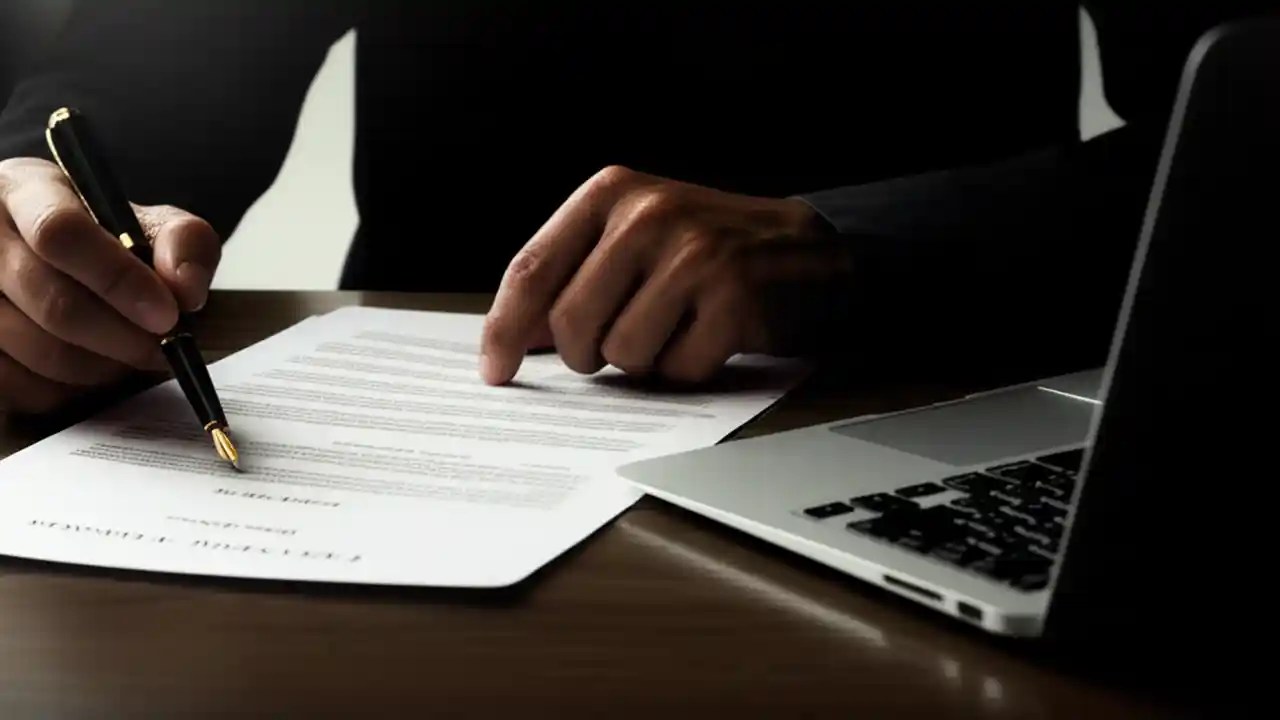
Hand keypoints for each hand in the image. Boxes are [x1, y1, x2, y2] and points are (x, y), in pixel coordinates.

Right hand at [0, 157, 220, 413]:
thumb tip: (186, 289)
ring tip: (126, 357)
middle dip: (121, 337)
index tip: (167, 315)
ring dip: (97, 367)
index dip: (118, 279)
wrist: (58, 264)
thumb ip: (183, 243)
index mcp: (26, 190)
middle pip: (51, 300)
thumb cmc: (106, 242)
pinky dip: (62, 390)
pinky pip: (15, 382)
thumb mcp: (149, 225)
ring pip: (33, 349)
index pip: (59, 232)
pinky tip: (85, 371)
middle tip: (162, 351)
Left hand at [481, 166, 850, 384]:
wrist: (808, 252)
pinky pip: (676, 371)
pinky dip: (688, 369)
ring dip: (644, 361)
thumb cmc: (708, 252)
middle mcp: (649, 215)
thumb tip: (513, 340)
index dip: (505, 328)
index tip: (494, 369)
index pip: (533, 267)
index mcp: (612, 193)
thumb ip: (573, 276)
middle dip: (588, 354)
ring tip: (677, 327)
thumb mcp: (634, 238)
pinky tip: (710, 336)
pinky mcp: (733, 300)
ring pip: (621, 355)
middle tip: (623, 340)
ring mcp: (694, 256)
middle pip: (571, 323)